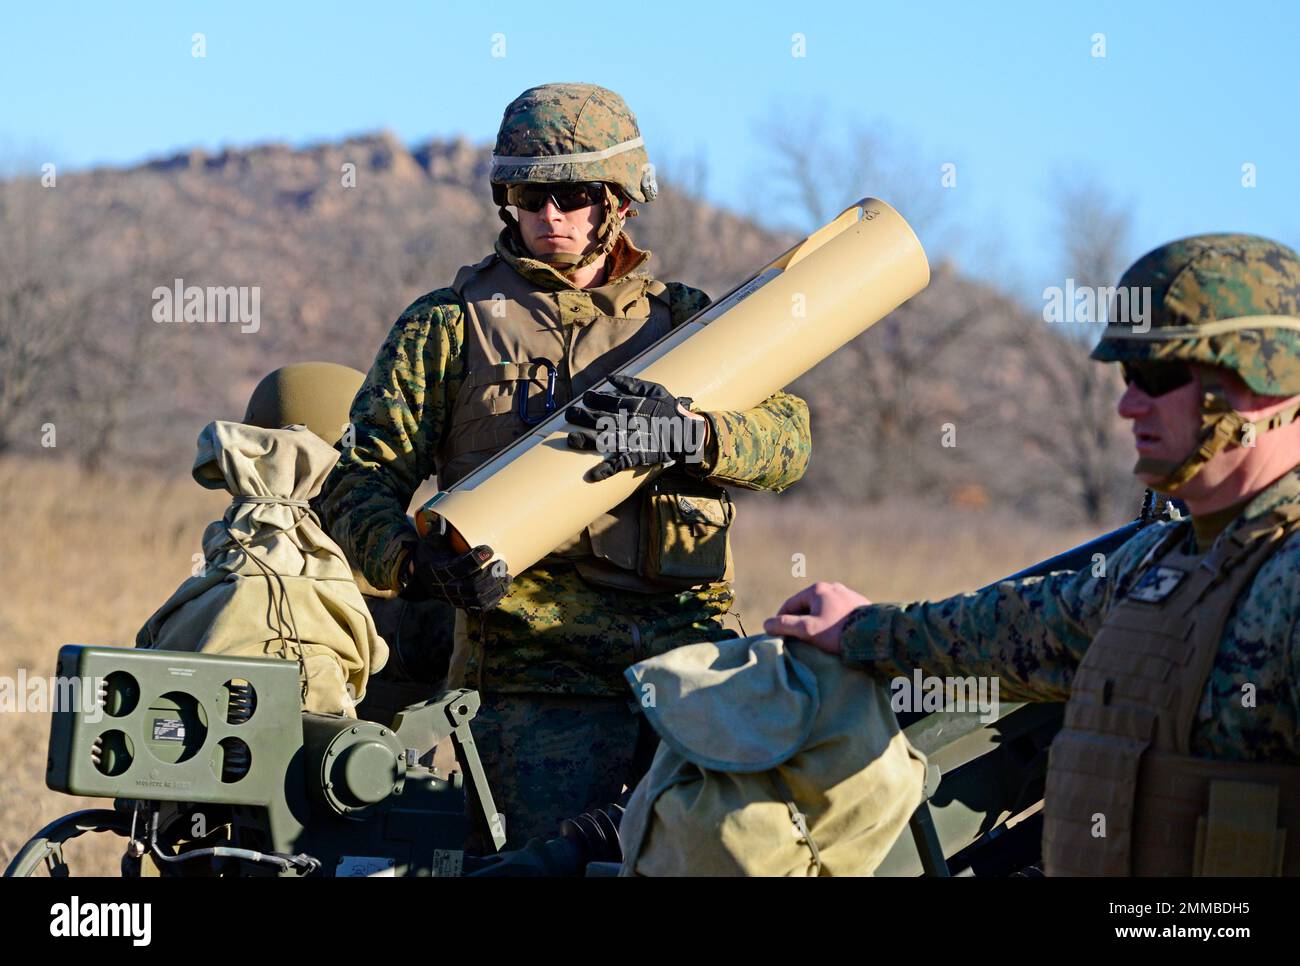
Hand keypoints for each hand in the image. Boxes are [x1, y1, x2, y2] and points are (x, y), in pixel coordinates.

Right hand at [398, 534, 509, 610]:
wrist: (421, 578)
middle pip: (472, 587)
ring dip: (496, 588)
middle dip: (490, 576)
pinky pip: (481, 607)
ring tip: (507, 575)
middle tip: (502, 563)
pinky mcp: (462, 604)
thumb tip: (446, 516)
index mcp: (439, 571)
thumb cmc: (431, 555)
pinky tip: (504, 586)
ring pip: (478, 599)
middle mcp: (446, 588)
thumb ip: (439, 531)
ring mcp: (455, 599)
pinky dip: (495, 598)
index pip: (460, 568)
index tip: (489, 549)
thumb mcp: (431, 542)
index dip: (476, 560)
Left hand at [566, 374, 707, 481]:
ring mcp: (632, 440)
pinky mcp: (637, 456)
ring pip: (604, 440)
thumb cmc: (670, 410)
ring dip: (586, 441)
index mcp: (632, 406)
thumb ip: (631, 383)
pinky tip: (592, 475)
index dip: (593, 399)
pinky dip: (605, 471)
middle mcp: (628, 422)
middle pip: (600, 419)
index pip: (607, 400)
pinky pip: (619, 464)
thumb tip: (610, 377)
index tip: (585, 398)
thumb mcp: (654, 390)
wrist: (688, 432)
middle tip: (569, 414)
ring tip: (571, 440)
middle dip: (582, 417)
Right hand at [763, 582, 871, 654]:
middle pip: (807, 605)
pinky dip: (832, 620)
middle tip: (797, 638)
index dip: (781, 619)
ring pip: (823, 608)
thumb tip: (766, 623)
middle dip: (800, 620)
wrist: (874, 634)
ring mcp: (847, 593)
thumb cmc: (837, 632)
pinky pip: (838, 611)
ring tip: (816, 637)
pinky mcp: (860, 603)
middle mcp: (832, 586)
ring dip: (816, 620)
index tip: (778, 634)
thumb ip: (785, 625)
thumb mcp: (807, 630)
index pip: (790, 604)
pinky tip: (834, 633)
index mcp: (817, 589)